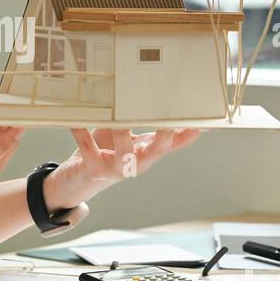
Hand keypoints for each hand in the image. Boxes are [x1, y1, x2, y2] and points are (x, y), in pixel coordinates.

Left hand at [42, 127, 201, 211]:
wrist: (78, 182)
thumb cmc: (107, 153)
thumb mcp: (131, 140)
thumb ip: (145, 126)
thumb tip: (160, 98)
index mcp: (148, 152)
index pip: (176, 142)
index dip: (190, 133)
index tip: (203, 118)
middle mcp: (137, 163)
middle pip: (158, 150)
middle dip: (165, 136)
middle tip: (169, 119)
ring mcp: (116, 169)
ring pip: (125, 152)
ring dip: (122, 133)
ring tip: (118, 117)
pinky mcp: (94, 169)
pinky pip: (89, 150)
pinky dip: (83, 134)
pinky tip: (76, 121)